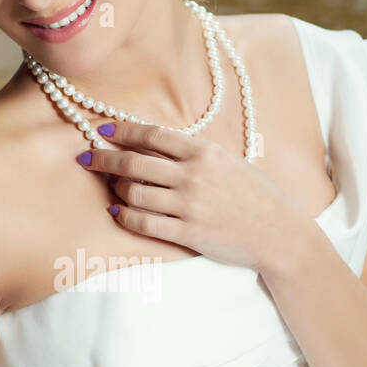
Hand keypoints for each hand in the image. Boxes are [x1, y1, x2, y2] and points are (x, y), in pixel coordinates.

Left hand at [78, 119, 302, 274]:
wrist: (279, 233)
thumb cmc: (256, 195)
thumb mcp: (229, 161)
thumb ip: (195, 154)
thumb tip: (156, 145)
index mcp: (205, 152)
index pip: (153, 136)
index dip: (122, 131)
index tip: (103, 132)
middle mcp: (194, 176)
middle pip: (135, 163)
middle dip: (105, 159)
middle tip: (87, 158)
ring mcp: (189, 206)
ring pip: (134, 194)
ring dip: (116, 189)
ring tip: (112, 188)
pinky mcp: (188, 234)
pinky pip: (144, 224)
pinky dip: (125, 216)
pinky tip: (118, 212)